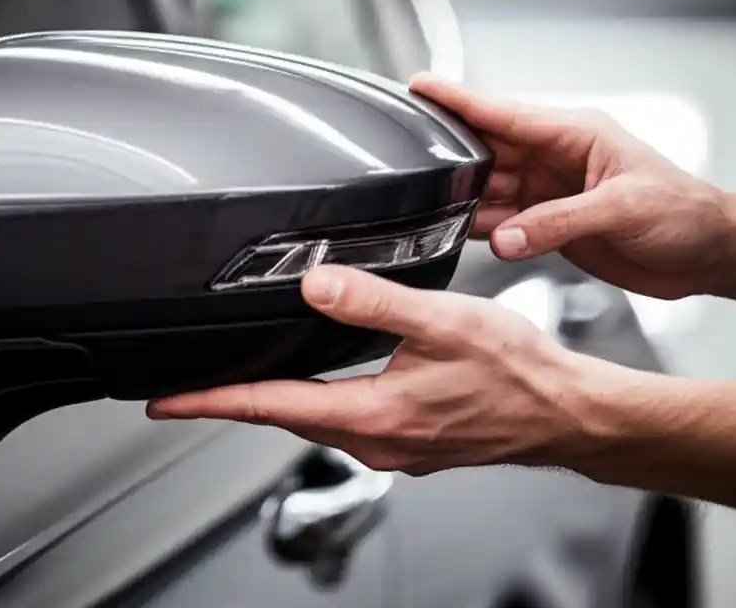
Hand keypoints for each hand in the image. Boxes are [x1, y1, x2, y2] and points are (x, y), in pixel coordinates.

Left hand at [147, 265, 620, 475]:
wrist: (569, 412)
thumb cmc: (519, 374)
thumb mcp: (443, 322)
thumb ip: (374, 302)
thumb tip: (316, 287)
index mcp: (373, 414)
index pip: (267, 406)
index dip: (209, 402)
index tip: (165, 401)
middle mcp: (375, 441)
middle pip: (280, 418)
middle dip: (229, 402)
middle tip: (186, 391)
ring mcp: (391, 447)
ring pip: (310, 422)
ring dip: (270, 403)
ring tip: (233, 386)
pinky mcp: (408, 442)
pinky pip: (341, 423)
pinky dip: (311, 403)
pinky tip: (313, 386)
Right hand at [410, 73, 735, 299]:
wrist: (707, 254)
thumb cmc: (684, 214)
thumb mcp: (622, 209)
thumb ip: (558, 223)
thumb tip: (507, 237)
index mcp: (574, 135)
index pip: (504, 113)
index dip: (458, 100)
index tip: (419, 85)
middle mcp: (554, 159)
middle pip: (486, 150)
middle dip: (449, 153)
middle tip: (406, 157)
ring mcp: (547, 193)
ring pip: (487, 189)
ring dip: (461, 199)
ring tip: (426, 205)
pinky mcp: (546, 226)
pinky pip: (499, 224)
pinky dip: (478, 230)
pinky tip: (455, 232)